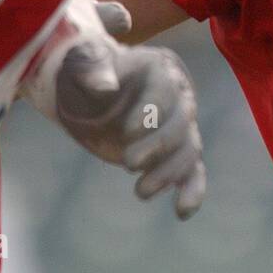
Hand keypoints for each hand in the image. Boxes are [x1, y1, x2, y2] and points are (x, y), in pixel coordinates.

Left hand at [54, 1, 206, 219]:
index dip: (152, 111)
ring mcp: (178, 124)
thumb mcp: (80, 60)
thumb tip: (104, 87)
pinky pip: (192, 169)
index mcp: (160, 67)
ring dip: (170, 172)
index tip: (127, 132)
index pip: (167, 89)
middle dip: (159, 145)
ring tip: (140, 192)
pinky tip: (183, 212)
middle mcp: (179, 94)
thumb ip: (92, 67)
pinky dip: (192, 190)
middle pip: (183, 121)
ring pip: (188, 148)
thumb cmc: (84, 70)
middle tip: (128, 164)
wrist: (86, 90)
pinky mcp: (172, 151)